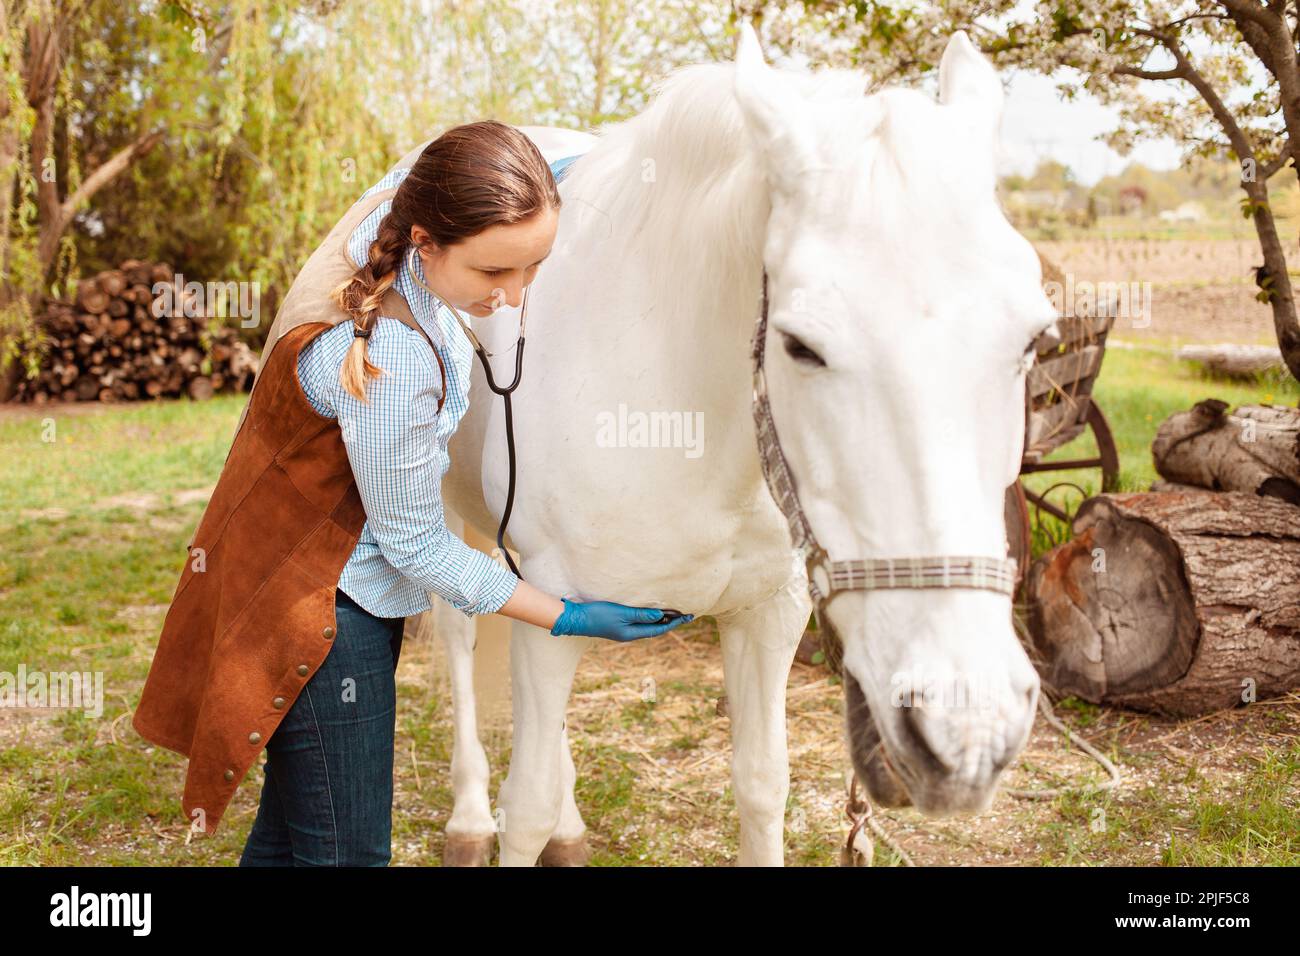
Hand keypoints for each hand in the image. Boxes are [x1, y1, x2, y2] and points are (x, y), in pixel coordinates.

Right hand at [549, 599, 694, 641]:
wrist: (575, 619)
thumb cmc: (597, 615)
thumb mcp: (621, 613)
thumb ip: (641, 615)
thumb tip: (661, 616)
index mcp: (631, 634)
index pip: (659, 629)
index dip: (674, 623)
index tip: (688, 616)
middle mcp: (629, 634)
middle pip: (656, 628)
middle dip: (671, 622)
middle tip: (687, 615)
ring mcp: (623, 630)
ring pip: (648, 626)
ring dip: (661, 619)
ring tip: (674, 613)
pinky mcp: (617, 624)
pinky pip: (639, 622)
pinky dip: (650, 617)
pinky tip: (652, 612)